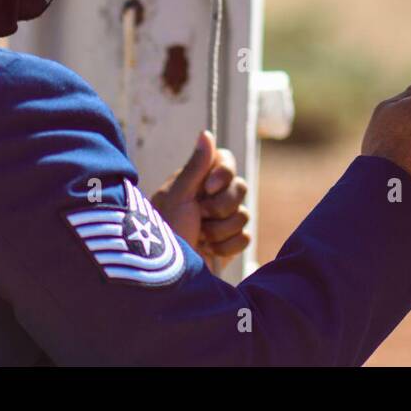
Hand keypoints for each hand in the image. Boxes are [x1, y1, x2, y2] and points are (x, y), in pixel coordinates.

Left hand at [151, 130, 250, 274]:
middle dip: (221, 206)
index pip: (226, 160)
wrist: (167, 278)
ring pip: (244, 215)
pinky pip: (245, 237)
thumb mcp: (177, 196)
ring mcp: (221, 221)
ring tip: (200, 237)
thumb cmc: (165, 232)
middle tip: (200, 216)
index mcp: (195, 181)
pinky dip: (226, 246)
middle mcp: (210, 197)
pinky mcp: (229, 243)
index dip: (224, 173)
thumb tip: (206, 132)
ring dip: (220, 230)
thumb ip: (196, 166)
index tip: (209, 187)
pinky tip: (208, 251)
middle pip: (241, 187)